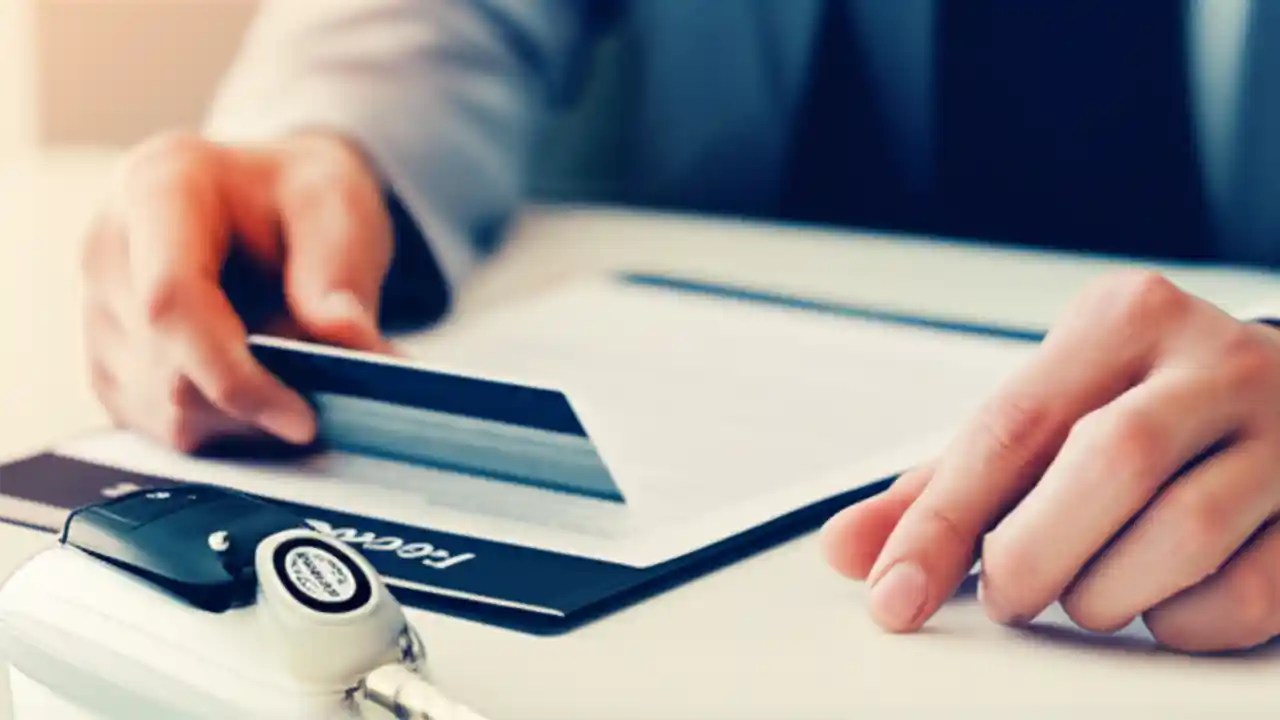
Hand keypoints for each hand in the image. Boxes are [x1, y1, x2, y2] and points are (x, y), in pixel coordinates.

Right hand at [84, 131, 395, 451]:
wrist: (273, 199)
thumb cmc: (302, 195)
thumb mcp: (338, 208)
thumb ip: (339, 274)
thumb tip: (351, 342)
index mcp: (156, 190)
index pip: (171, 302)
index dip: (235, 375)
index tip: (303, 420)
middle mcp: (107, 251)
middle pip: (166, 371)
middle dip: (255, 401)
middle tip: (329, 392)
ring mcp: (98, 311)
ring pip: (163, 412)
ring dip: (244, 420)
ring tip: (298, 376)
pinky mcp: (109, 362)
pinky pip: (162, 425)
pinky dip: (225, 427)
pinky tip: (265, 389)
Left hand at [822, 271, 1279, 651]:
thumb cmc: (1134, 413)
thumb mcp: (1040, 424)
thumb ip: (945, 487)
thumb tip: (847, 551)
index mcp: (1122, 319)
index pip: (1010, 425)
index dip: (941, 522)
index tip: (893, 594)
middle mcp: (1213, 359)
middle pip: (1106, 464)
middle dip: (1033, 555)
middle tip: (1007, 593)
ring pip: (1185, 534)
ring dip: (1106, 594)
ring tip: (1082, 592)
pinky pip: (1246, 595)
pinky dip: (1179, 623)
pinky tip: (1157, 601)